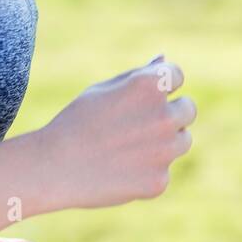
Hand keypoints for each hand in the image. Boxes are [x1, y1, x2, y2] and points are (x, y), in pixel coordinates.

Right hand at [38, 53, 195, 211]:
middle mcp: (165, 116)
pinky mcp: (159, 181)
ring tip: (126, 148)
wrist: (53, 167)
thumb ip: (139, 76)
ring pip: (182, 141)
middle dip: (169, 114)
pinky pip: (162, 172)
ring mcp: (165, 152)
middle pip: (188, 110)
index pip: (177, 75)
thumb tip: (164, 59)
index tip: (137, 99)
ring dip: (164, 142)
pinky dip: (146, 172)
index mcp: (150, 85)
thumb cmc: (76, 122)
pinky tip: (118, 171)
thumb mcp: (104, 90)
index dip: (159, 86)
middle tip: (136, 125)